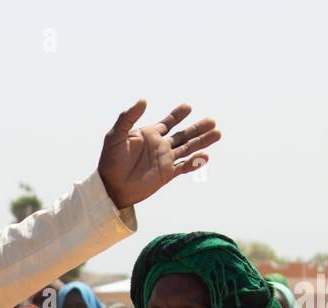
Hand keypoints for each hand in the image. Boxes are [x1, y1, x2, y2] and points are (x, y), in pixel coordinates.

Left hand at [98, 101, 220, 208]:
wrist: (110, 187)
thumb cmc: (109, 162)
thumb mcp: (115, 136)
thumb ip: (128, 117)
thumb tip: (143, 100)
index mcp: (150, 135)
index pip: (168, 122)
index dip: (179, 114)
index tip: (188, 107)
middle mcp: (160, 146)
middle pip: (184, 134)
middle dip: (198, 127)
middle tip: (212, 120)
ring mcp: (165, 160)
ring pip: (188, 148)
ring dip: (203, 141)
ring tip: (218, 133)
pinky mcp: (166, 175)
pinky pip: (184, 167)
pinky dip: (195, 163)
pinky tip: (205, 157)